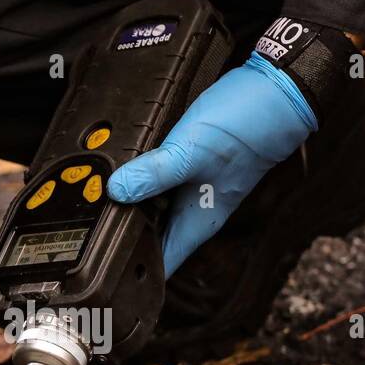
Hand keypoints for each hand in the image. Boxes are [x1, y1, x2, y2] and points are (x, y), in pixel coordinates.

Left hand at [107, 54, 316, 276]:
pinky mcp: (193, 166)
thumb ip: (152, 174)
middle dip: (123, 235)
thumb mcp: (190, 152)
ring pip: (153, 209)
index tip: (104, 273)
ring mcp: (195, 189)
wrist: (276, 90)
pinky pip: (160, 182)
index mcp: (197, 223)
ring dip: (131, 205)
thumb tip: (116, 191)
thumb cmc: (246, 127)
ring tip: (100, 198)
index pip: (161, 265)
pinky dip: (142, 179)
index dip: (133, 274)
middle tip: (89, 227)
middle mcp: (195, 211)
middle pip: (152, 238)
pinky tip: (126, 167)